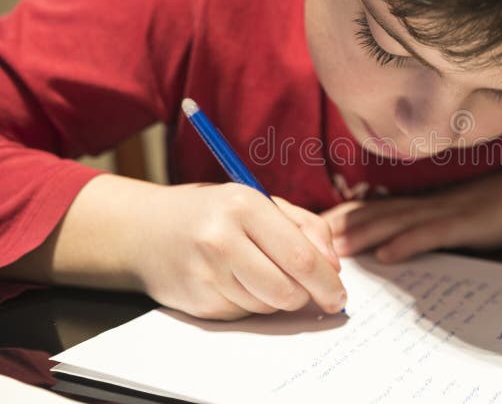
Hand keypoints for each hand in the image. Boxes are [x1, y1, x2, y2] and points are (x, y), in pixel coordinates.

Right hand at [134, 182, 346, 319]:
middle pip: (287, 290)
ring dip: (278, 297)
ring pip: (269, 306)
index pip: (300, 256)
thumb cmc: (215, 213)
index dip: (327, 282)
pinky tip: (236, 280)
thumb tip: (333, 267)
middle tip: (312, 291)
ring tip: (261, 271)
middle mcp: (221, 239)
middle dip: (307, 296)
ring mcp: (205, 274)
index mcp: (244, 206)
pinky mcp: (197, 302)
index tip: (340, 294)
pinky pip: (245, 314)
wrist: (146, 230)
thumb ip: (306, 227)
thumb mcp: (261, 202)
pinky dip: (252, 303)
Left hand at [324, 165, 501, 263]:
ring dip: (366, 234)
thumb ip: (442, 221)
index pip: (384, 205)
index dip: (351, 214)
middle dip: (345, 225)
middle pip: (382, 212)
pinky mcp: (473, 224)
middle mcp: (437, 201)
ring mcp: (453, 210)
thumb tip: (411, 237)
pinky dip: (410, 243)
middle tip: (310, 237)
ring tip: (336, 248)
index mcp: (434, 200)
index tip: (320, 225)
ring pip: (401, 221)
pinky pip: (436, 234)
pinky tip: (388, 255)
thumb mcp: (471, 213)